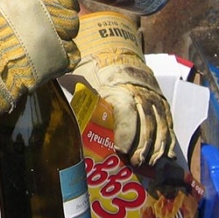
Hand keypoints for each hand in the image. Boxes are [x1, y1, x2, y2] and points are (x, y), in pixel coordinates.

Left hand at [69, 11, 175, 165]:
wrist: (118, 53)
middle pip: (146, 121)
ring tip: (149, 164)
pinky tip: (165, 156)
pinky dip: (168, 139)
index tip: (120, 149)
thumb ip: (70, 84)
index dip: (126, 130)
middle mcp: (140, 92)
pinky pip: (168, 121)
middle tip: (135, 163)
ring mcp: (153, 97)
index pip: (126, 110)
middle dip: (142, 145)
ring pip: (160, 123)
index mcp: (119, 87)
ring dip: (156, 146)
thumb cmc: (96, 70)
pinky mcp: (161, 102)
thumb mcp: (82, 75)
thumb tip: (51, 84)